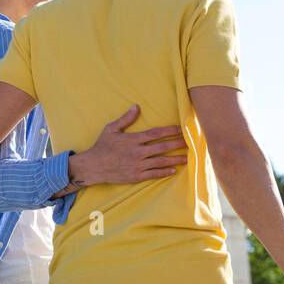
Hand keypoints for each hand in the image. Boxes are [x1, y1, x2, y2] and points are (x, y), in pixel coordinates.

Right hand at [69, 105, 186, 186]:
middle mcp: (138, 152)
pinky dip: (164, 172)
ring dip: (175, 159)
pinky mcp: (136, 176)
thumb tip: (136, 107)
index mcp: (133, 139)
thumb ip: (125, 119)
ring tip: (187, 157)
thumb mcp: (111, 129)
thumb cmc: (102, 146)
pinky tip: (173, 170)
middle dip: (177, 144)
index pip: (156, 134)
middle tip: (189, 143)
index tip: (180, 129)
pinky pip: (154, 174)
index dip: (169, 131)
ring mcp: (138, 165)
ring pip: (161, 161)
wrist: (93, 166)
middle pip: (162, 147)